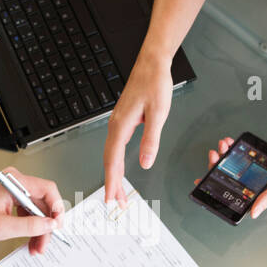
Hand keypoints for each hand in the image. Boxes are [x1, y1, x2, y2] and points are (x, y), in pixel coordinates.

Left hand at [0, 171, 64, 254]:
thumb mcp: (3, 227)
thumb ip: (30, 226)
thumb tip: (50, 224)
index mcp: (13, 181)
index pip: (47, 189)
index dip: (57, 208)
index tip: (57, 224)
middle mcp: (14, 182)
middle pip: (42, 202)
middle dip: (45, 225)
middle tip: (44, 243)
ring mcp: (12, 189)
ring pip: (36, 209)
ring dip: (38, 228)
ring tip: (36, 246)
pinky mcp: (9, 198)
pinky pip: (26, 211)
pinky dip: (30, 226)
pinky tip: (29, 239)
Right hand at [103, 53, 174, 205]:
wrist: (152, 63)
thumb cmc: (154, 83)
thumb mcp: (158, 113)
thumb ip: (151, 139)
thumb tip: (145, 162)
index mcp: (121, 126)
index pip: (113, 161)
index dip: (112, 182)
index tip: (112, 199)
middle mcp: (115, 126)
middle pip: (109, 161)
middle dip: (112, 183)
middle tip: (116, 202)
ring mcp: (117, 123)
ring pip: (111, 154)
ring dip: (113, 174)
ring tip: (118, 190)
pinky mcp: (122, 120)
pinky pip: (115, 146)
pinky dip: (115, 161)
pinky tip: (119, 167)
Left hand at [197, 134, 266, 220]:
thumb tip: (253, 213)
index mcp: (266, 193)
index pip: (237, 194)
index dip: (219, 187)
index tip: (204, 180)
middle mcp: (264, 183)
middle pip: (235, 177)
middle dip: (221, 165)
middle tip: (215, 155)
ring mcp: (266, 171)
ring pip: (241, 165)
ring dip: (230, 155)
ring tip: (224, 145)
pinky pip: (251, 155)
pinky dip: (241, 149)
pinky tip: (235, 143)